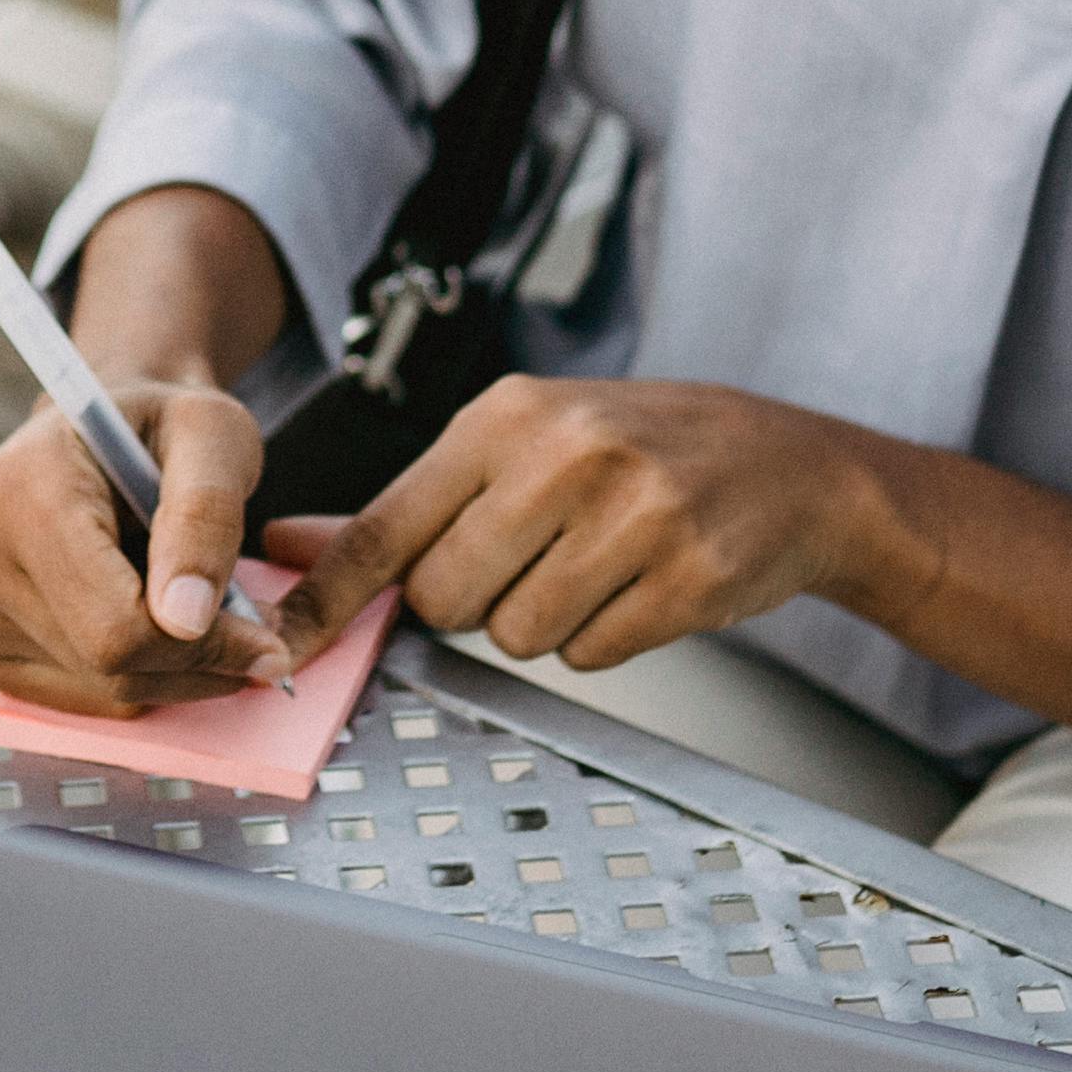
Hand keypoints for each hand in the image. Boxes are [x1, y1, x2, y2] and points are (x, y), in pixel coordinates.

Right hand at [0, 374, 286, 714]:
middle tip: (249, 630)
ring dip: (166, 669)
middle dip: (194, 662)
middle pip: (104, 664)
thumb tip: (187, 620)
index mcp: (13, 489)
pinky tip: (141, 616)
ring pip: (95, 688)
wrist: (99, 428)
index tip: (267, 645)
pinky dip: (129, 676)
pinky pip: (74, 696)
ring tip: (186, 603)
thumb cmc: (158, 423)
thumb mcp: (211, 436)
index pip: (114, 626)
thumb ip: (205, 517)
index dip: (206, 651)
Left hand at [262, 375, 914, 671]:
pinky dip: (605, 639)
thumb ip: (410, 505)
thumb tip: (292, 550)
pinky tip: (641, 585)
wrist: (790, 464)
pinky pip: (591, 655)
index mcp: (508, 416)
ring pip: (517, 635)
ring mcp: (634, 514)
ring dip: (544, 622)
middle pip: (446, 598)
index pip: (387, 526)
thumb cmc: (640, 450)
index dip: (330, 597)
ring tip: (597, 563)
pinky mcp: (687, 576)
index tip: (281, 643)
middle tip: (531, 559)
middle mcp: (567, 455)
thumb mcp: (522, 443)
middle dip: (473, 602)